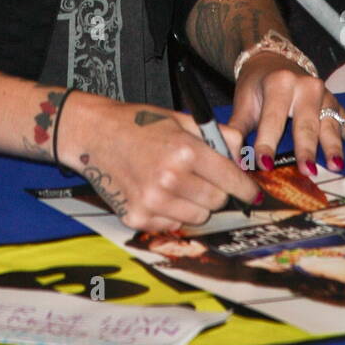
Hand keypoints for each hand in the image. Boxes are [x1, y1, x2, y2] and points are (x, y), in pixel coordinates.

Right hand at [57, 93, 261, 232]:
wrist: (93, 134)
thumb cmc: (138, 124)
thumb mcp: (181, 118)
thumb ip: (218, 136)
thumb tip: (242, 158)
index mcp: (185, 151)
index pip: (230, 179)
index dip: (245, 188)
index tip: (251, 193)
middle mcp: (170, 179)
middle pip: (217, 202)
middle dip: (216, 192)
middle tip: (202, 179)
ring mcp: (152, 202)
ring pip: (197, 218)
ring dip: (194, 205)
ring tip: (176, 184)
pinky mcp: (137, 217)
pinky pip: (171, 225)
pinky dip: (171, 214)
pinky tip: (157, 193)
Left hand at [229, 51, 344, 179]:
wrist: (273, 59)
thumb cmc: (256, 85)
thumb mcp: (243, 102)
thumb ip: (236, 129)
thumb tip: (226, 155)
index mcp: (278, 84)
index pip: (272, 119)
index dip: (266, 144)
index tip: (263, 166)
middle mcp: (304, 86)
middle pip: (305, 123)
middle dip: (306, 149)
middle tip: (307, 172)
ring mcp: (323, 94)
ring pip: (329, 124)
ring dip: (333, 146)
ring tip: (336, 165)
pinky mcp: (335, 102)